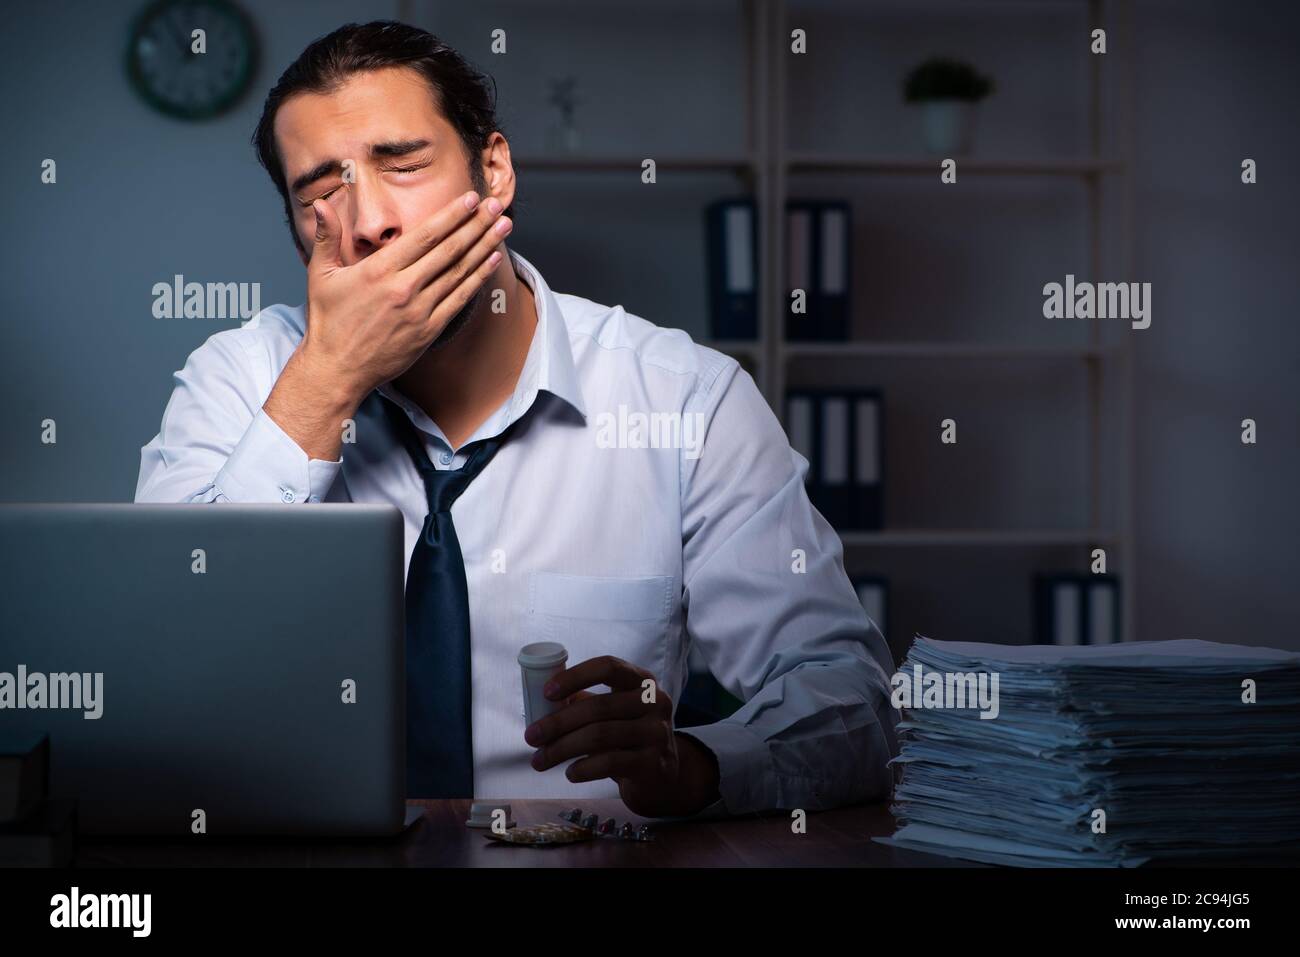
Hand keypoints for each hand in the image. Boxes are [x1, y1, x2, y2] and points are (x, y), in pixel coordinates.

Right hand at [299, 188, 511, 404]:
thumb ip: (326, 236)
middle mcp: (403, 288)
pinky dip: (478, 279)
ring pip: (459, 272)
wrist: (337, 370)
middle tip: (497, 206)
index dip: (452, 215)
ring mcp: (419, 311)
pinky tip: (493, 262)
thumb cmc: (329, 322)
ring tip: (503, 227)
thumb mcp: (321, 275)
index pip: (424, 236)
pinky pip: (459, 300)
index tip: (471, 199)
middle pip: (449, 250)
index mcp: (379, 270)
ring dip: (484, 247)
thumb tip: (320, 204)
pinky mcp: (428, 331)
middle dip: (476, 225)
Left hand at [524, 655, 721, 817]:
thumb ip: (583, 702)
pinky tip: (570, 773)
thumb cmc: (627, 735)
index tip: (546, 692)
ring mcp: (657, 732)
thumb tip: (539, 705)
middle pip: (598, 707)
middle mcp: (654, 701)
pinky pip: (610, 763)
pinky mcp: (654, 763)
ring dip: (562, 749)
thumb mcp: (612, 712)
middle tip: (531, 737)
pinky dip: (583, 769)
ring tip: (539, 761)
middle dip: (557, 722)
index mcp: (641, 680)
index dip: (575, 677)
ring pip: (600, 736)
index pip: (608, 667)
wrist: (663, 773)